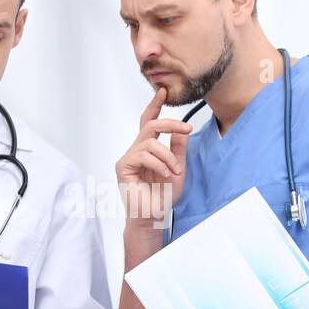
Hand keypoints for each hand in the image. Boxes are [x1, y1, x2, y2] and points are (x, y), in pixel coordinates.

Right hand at [115, 88, 190, 230]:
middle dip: (170, 123)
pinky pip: (143, 154)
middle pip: (150, 125)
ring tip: (173, 171)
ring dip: (167, 156)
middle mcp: (136, 151)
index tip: (163, 92)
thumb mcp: (178, 169)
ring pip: (150, 141)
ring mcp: (128, 158)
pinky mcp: (123, 167)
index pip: (149, 123)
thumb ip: (178, 149)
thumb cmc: (163, 197)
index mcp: (148, 150)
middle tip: (186, 128)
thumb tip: (182, 129)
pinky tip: (164, 175)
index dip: (155, 107)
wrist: (154, 217)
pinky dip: (158, 163)